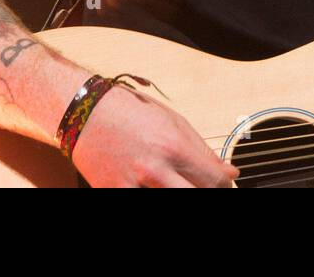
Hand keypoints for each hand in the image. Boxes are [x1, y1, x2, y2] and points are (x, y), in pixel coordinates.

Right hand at [70, 85, 239, 187]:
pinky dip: (151, 194)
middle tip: (204, 186)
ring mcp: (132, 185)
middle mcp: (154, 170)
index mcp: (172, 147)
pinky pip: (141, 201)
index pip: (213, 180)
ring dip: (181, 193)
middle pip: (195, 196)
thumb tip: (227, 172)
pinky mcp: (113, 193)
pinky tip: (154, 186)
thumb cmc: (131, 112)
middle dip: (205, 192)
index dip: (225, 184)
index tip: (225, 181)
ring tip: (178, 182)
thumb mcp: (173, 122)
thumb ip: (201, 150)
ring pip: (171, 201)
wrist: (86, 113)